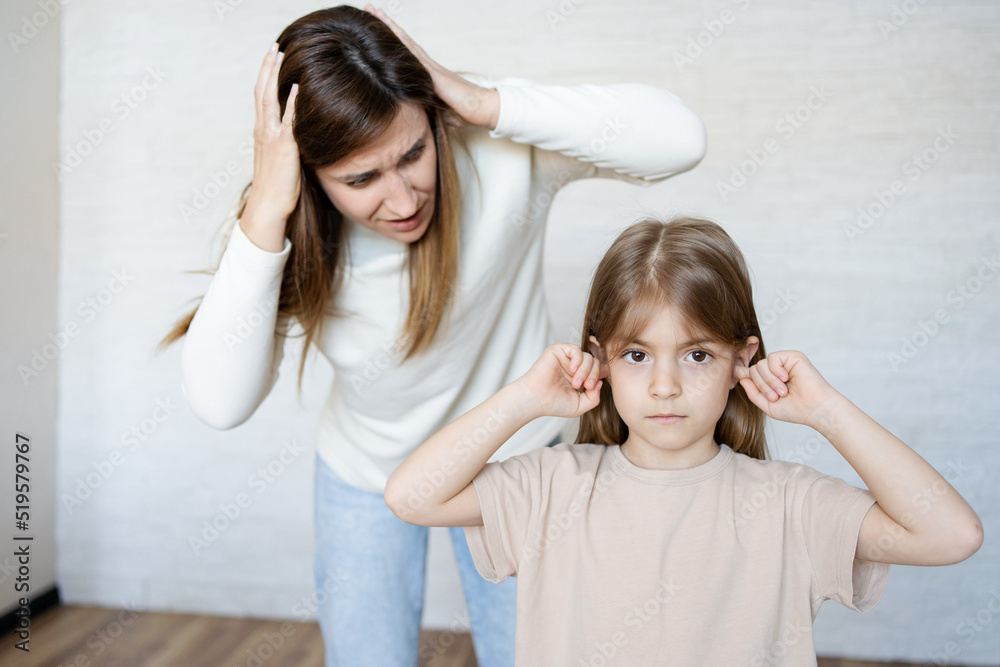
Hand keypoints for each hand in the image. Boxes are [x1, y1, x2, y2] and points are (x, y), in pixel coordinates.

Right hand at [246, 43, 300, 227]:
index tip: (271, 59)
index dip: (265, 77)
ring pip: (268, 99)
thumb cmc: (277, 187)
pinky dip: (290, 103)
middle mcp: (263, 130)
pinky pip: (287, 121)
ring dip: (273, 75)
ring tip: (278, 55)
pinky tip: (296, 87)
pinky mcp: (283, 147)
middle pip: (261, 91)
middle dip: (267, 68)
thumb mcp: (282, 159)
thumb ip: (289, 142)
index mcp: (262, 132)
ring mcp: (271, 137)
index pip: (261, 98)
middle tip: (272, 47)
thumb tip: (303, 134)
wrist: (269, 206)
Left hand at [364, 4, 499, 129]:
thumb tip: (414, 111)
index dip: (391, 40)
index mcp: (427, 73)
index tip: (376, 27)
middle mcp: (428, 65)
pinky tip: (392, 32)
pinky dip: (403, 43)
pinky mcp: (435, 75)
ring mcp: (432, 68)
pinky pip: (415, 56)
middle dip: (386, 25)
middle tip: (370, 8)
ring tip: (375, 11)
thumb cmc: (463, 110)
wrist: (482, 109)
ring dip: (390, 27)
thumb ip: (424, 104)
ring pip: (407, 43)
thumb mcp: (438, 108)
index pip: (406, 53)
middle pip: (403, 41)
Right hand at [516, 344, 603, 418]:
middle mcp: (573, 367)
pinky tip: (572, 370)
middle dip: (593, 375)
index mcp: (579, 378)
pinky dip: (578, 359)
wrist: (536, 400)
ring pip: (587, 356)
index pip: (597, 371)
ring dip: (585, 371)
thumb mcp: (580, 406)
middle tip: (586, 387)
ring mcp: (566, 359)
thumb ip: (594, 398)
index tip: (591, 389)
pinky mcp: (558, 351)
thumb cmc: (554, 404)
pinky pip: (576, 349)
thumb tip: (600, 382)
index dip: (599, 377)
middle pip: (594, 363)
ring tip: (575, 383)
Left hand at [734, 350, 841, 428]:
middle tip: (775, 397)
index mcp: (770, 380)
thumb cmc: (795, 409)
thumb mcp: (767, 405)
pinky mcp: (793, 356)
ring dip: (769, 381)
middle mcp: (777, 370)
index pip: (751, 372)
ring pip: (761, 364)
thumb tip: (741, 377)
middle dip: (761, 385)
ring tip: (783, 392)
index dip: (741, 372)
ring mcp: (784, 363)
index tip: (734, 371)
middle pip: (754, 369)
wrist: (815, 409)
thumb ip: (753, 392)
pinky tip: (786, 379)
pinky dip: (776, 371)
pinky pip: (772, 358)